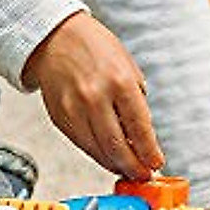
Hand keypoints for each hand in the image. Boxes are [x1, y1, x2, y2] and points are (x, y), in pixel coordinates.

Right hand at [22, 11, 163, 178]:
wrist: (54, 35)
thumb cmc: (93, 47)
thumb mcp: (127, 66)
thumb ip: (136, 101)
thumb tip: (143, 137)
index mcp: (119, 82)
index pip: (140, 130)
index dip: (150, 153)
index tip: (156, 163)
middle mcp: (95, 97)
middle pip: (118, 148)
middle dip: (134, 167)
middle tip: (142, 174)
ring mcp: (74, 109)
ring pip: (98, 152)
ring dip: (115, 164)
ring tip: (126, 167)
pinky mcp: (59, 117)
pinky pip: (81, 144)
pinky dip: (96, 153)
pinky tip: (105, 153)